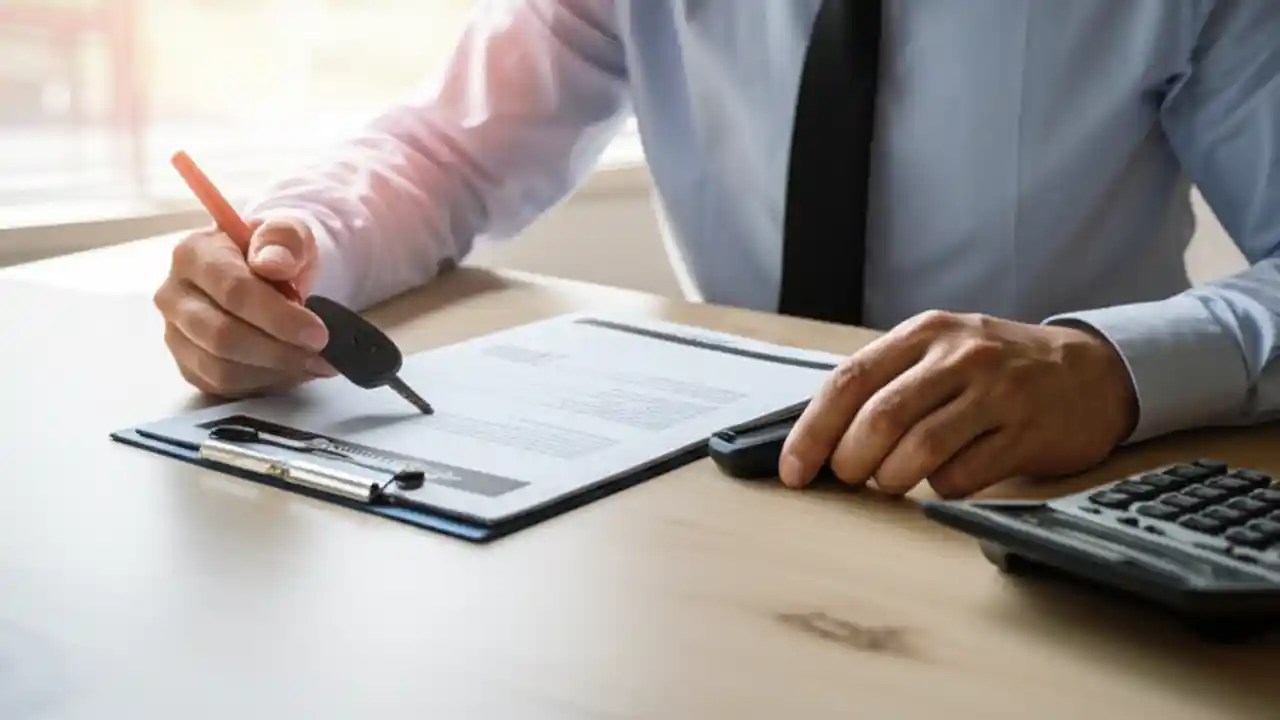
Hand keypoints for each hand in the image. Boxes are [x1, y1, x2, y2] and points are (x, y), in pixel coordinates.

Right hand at [154, 217, 336, 396]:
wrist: (264, 276)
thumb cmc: (273, 254)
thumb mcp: (289, 235)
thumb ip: (284, 240)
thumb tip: (273, 263)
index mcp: (193, 254)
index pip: (232, 291)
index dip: (277, 316)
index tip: (317, 333)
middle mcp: (173, 296)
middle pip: (222, 336)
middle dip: (278, 350)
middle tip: (320, 352)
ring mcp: (176, 334)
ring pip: (221, 368)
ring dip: (274, 370)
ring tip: (313, 362)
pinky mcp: (188, 365)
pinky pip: (223, 386)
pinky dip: (264, 383)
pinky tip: (292, 370)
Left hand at [779, 310, 1137, 497]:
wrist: (1091, 371)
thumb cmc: (998, 369)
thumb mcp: (940, 351)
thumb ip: (887, 381)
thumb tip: (820, 436)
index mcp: (925, 333)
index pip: (850, 381)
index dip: (812, 430)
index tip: (794, 469)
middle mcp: (959, 356)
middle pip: (880, 417)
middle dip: (849, 461)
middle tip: (847, 477)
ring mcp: (997, 393)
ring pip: (918, 450)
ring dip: (890, 479)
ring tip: (890, 482)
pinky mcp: (1027, 432)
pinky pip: (962, 476)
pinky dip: (939, 489)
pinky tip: (944, 479)